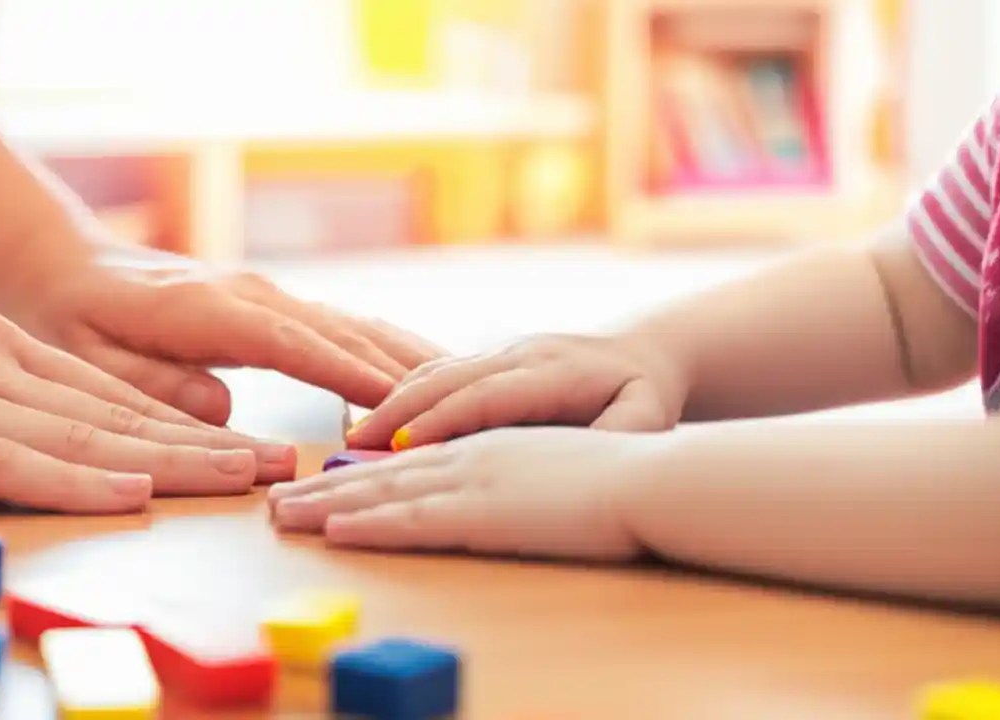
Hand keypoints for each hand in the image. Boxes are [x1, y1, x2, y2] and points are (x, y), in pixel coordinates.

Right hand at [0, 311, 298, 512]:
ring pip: (85, 434)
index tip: (247, 447)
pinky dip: (77, 481)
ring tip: (240, 477)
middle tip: (278, 461)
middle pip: (119, 412)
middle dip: (205, 442)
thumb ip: (1, 400)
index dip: (187, 424)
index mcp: (0, 348)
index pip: (113, 396)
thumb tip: (73, 433)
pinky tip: (131, 495)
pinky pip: (10, 462)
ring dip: (171, 461)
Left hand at [4, 259, 443, 425]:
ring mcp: (271, 297)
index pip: (293, 345)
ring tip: (472, 388)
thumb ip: (157, 384)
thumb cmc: (79, 320)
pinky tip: (427, 371)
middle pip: (343, 331)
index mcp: (209, 308)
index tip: (398, 402)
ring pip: (355, 326)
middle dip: (403, 370)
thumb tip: (223, 413)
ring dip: (409, 357)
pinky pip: (344, 329)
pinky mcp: (279, 307)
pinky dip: (388, 350)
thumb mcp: (97, 361)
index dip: (346, 373)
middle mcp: (253, 295)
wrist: (73, 268)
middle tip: (466, 405)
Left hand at [268, 428, 652, 559]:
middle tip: (276, 502)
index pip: (409, 462)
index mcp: (485, 446)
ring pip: (384, 493)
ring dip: (329, 506)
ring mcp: (473, 481)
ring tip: (284, 517)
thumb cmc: (617, 478)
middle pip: (381, 474)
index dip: (359, 475)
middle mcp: (468, 456)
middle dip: (324, 490)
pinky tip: (336, 532)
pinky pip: (416, 519)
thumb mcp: (552, 469)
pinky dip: (371, 525)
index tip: (318, 486)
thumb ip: (514, 474)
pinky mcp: (487, 511)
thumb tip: (489, 488)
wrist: (654, 474)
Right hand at [346, 333, 686, 450]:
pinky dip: (402, 393)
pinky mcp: (490, 359)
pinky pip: (438, 373)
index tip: (404, 445)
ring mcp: (501, 351)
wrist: (646, 352)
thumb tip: (581, 459)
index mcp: (553, 370)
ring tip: (351, 435)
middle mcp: (519, 354)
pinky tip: (373, 420)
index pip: (488, 395)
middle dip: (396, 408)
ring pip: (434, 371)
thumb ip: (616, 437)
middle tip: (354, 441)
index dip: (443, 419)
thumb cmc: (646, 395)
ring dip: (390, 400)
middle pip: (446, 377)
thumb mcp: (648, 418)